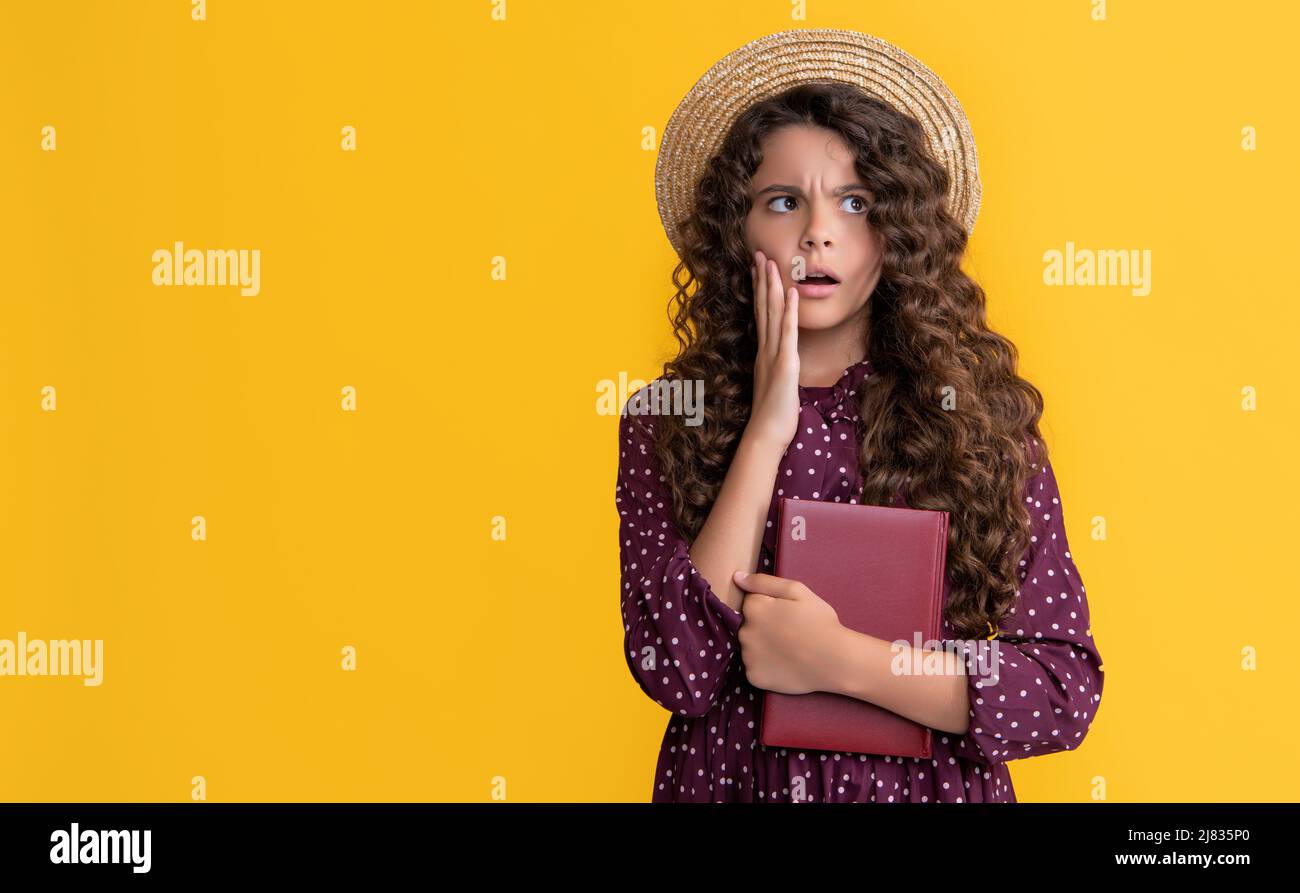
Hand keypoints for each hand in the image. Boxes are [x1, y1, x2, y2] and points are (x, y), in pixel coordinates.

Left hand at [732, 570, 844, 694]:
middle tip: (789, 632)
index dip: (769, 606)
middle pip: (747, 624)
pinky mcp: (753, 676)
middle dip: (763, 626)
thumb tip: (737, 577)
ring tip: (788, 649)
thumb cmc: (819, 622)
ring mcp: (747, 656)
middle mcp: (744, 632)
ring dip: (762, 646)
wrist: (835, 662)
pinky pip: (753, 667)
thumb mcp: (797, 591)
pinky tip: (783, 664)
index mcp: (754, 608)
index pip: (751, 602)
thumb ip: (763, 582)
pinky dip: (764, 666)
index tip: (786, 614)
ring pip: (750, 646)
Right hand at [745, 250, 799, 452]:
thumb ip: (776, 372)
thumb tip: (780, 365)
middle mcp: (766, 350)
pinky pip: (787, 333)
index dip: (760, 291)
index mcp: (764, 354)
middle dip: (762, 279)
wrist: (765, 436)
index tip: (758, 270)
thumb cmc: (773, 418)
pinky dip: (789, 312)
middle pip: (763, 308)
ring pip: (772, 314)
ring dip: (772, 287)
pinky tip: (791, 292)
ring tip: (771, 263)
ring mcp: (774, 356)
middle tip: (759, 254)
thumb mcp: (776, 388)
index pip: (762, 316)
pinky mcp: (785, 365)